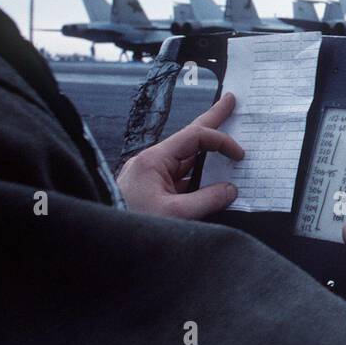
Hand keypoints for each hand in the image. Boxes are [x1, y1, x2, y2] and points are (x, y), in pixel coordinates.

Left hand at [117, 93, 243, 219]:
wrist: (106, 243)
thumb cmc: (131, 224)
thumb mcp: (175, 214)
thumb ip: (207, 200)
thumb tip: (230, 190)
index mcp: (153, 160)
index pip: (194, 137)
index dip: (220, 141)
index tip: (239, 154)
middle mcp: (151, 164)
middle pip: (189, 138)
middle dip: (211, 120)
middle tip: (230, 102)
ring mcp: (151, 178)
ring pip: (186, 162)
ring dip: (208, 156)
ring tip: (226, 143)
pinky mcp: (152, 193)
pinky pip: (182, 181)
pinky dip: (200, 180)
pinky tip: (214, 183)